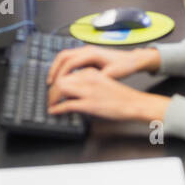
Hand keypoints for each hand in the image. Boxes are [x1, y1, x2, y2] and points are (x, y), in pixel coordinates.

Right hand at [47, 44, 159, 84]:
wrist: (132, 60)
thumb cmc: (124, 65)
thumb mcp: (113, 74)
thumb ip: (99, 78)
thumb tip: (87, 83)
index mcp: (92, 53)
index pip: (71, 62)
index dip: (62, 74)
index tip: (57, 84)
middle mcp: (87, 50)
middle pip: (63, 56)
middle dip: (54, 68)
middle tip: (50, 82)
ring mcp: (86, 51)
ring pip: (65, 56)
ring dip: (57, 67)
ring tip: (53, 80)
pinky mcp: (86, 55)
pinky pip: (70, 59)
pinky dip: (63, 67)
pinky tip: (62, 77)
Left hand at [48, 67, 167, 120]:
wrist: (134, 103)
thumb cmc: (120, 95)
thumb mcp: (103, 82)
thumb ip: (88, 82)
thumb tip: (74, 89)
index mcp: (91, 72)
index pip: (68, 73)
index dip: (57, 81)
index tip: (54, 87)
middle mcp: (88, 78)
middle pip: (61, 79)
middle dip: (52, 89)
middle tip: (49, 97)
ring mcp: (88, 91)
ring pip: (61, 89)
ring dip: (52, 97)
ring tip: (50, 104)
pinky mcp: (89, 104)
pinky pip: (67, 104)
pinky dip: (57, 108)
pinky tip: (54, 111)